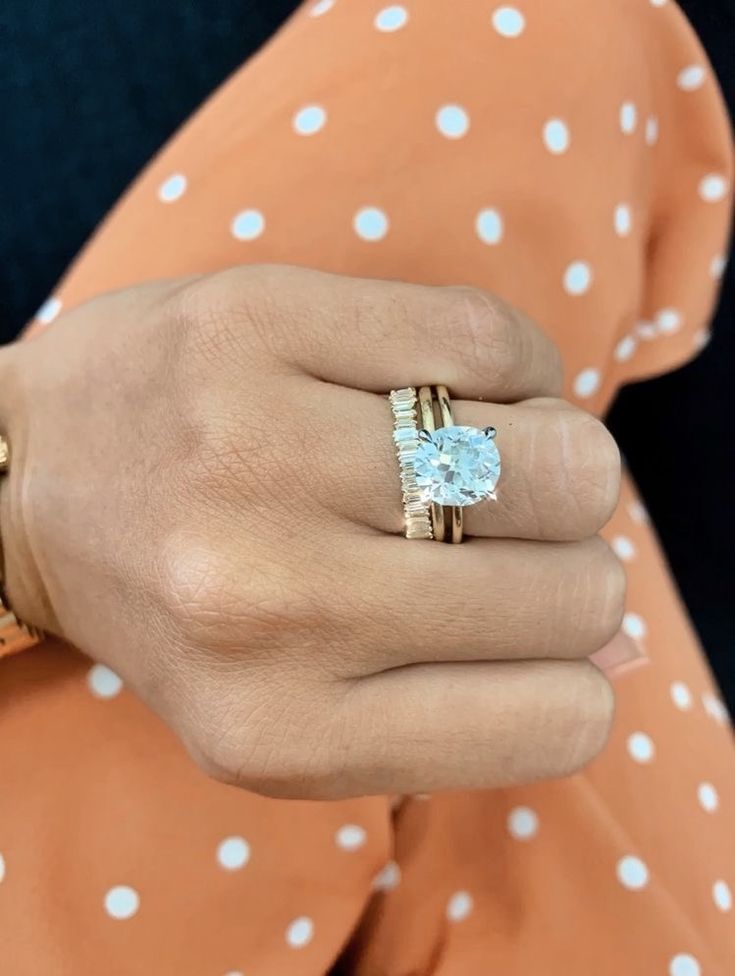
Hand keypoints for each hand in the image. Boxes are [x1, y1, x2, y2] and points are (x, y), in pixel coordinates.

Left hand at [0, 266, 623, 798]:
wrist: (29, 485)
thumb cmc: (187, 606)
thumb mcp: (294, 709)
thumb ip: (459, 699)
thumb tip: (620, 653)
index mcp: (287, 733)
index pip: (559, 719)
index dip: (573, 666)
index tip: (522, 626)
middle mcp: (273, 604)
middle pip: (576, 587)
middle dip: (570, 558)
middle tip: (502, 535)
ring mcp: (260, 451)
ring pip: (560, 458)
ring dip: (555, 459)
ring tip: (487, 456)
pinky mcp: (258, 322)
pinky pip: (494, 341)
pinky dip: (509, 369)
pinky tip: (450, 388)